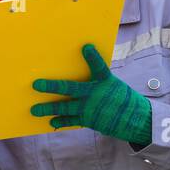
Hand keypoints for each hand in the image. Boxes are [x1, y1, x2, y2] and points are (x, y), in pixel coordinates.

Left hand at [30, 44, 152, 145]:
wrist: (135, 120)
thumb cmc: (121, 98)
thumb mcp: (112, 84)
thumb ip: (96, 78)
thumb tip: (79, 68)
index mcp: (104, 81)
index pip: (98, 66)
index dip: (93, 56)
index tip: (86, 47)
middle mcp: (95, 93)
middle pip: (70, 88)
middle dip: (51, 86)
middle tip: (35, 85)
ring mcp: (90, 108)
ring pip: (65, 107)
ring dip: (48, 109)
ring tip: (34, 110)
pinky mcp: (89, 120)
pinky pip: (72, 120)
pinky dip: (61, 121)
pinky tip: (52, 122)